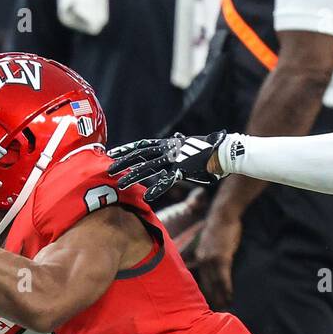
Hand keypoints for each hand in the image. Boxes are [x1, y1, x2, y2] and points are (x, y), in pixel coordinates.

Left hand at [108, 131, 226, 202]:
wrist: (224, 151)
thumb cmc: (209, 148)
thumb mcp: (191, 144)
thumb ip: (181, 143)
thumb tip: (178, 136)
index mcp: (168, 144)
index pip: (142, 145)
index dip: (127, 149)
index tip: (112, 153)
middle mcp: (168, 149)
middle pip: (140, 156)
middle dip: (123, 163)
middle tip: (108, 170)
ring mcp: (174, 159)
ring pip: (148, 168)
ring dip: (133, 177)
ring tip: (121, 185)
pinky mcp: (183, 170)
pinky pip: (167, 180)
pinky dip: (157, 188)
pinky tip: (147, 196)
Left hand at [190, 205, 241, 308]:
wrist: (223, 215)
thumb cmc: (220, 227)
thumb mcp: (211, 242)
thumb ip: (210, 254)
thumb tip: (214, 264)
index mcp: (199, 257)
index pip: (202, 279)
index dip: (206, 291)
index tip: (209, 302)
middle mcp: (202, 260)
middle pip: (207, 284)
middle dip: (212, 297)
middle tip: (217, 310)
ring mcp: (211, 260)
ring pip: (215, 284)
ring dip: (220, 296)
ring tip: (225, 306)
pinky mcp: (221, 258)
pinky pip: (223, 278)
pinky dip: (226, 289)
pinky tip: (229, 297)